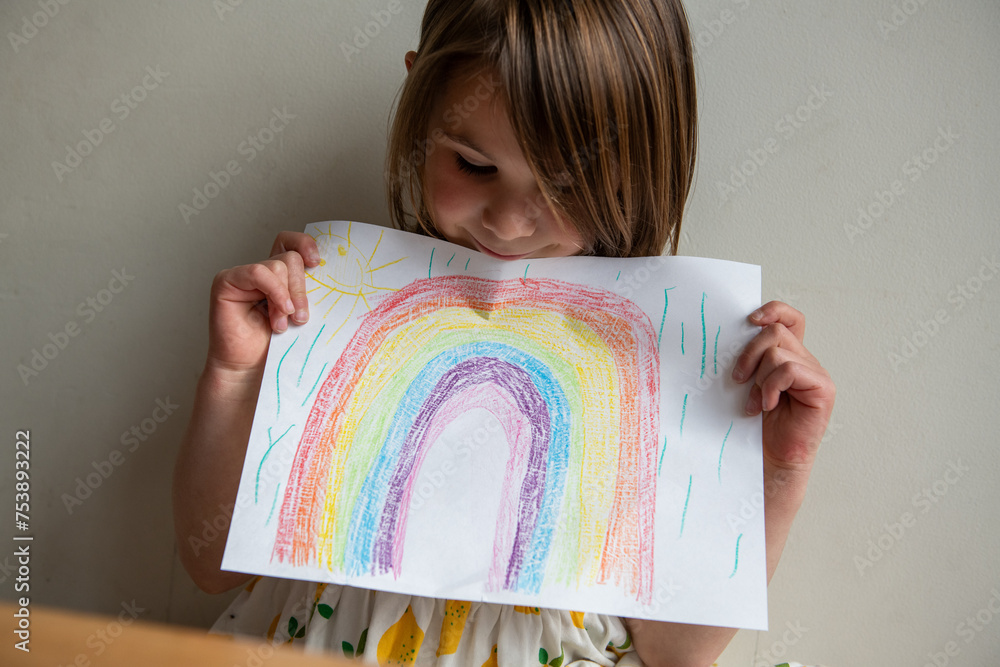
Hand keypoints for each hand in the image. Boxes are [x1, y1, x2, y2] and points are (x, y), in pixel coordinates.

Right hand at [206, 231, 320, 373]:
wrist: (249, 368)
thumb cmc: (274, 346)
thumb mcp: (299, 314)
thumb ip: (306, 292)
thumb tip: (327, 274)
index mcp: (281, 276)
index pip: (291, 243)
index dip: (305, 244)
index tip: (317, 263)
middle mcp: (262, 272)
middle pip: (290, 258)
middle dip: (300, 288)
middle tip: (301, 317)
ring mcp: (243, 274)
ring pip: (277, 265)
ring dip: (287, 297)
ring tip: (282, 324)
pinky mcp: (227, 281)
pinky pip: (258, 273)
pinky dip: (274, 291)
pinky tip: (279, 311)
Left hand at [732, 301, 835, 472]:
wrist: (769, 459)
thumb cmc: (756, 425)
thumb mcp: (746, 384)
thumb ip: (747, 359)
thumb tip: (727, 335)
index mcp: (788, 355)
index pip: (788, 318)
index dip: (772, 310)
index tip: (749, 320)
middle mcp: (805, 360)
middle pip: (776, 332)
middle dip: (749, 353)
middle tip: (738, 379)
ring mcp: (816, 373)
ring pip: (779, 352)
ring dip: (759, 377)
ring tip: (755, 402)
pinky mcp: (823, 389)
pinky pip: (790, 370)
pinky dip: (771, 386)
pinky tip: (767, 405)